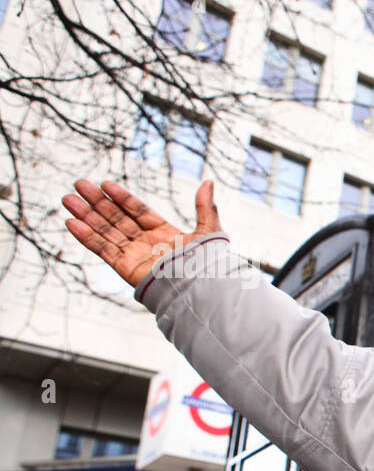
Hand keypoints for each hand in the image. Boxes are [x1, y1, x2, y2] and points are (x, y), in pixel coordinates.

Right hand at [62, 179, 222, 286]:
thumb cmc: (208, 263)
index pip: (138, 211)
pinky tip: (72, 222)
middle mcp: (146, 244)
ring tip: (67, 199)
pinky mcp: (125, 269)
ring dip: (86, 216)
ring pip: (105, 232)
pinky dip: (87, 237)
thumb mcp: (209, 230)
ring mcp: (135, 256)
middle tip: (78, 184)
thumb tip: (209, 182)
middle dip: (97, 202)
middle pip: (117, 219)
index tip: (105, 184)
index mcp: (164, 234)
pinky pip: (103, 250)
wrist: (201, 289)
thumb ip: (204, 207)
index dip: (122, 198)